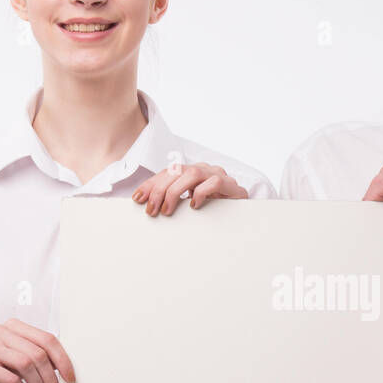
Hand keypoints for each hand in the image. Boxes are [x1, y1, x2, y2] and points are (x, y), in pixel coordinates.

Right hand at [0, 318, 75, 382]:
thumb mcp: (19, 362)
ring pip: (26, 365)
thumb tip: (67, 370)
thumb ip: (39, 359)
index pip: (47, 339)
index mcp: (14, 327)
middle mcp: (0, 331)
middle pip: (38, 354)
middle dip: (51, 379)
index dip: (63, 360)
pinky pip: (12, 380)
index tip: (70, 378)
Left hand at [131, 163, 247, 214]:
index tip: (138, 198)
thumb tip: (148, 204)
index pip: (167, 172)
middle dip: (159, 190)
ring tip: (168, 210)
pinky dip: (202, 193)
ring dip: (175, 192)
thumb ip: (173, 199)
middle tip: (152, 209)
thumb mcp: (189, 203)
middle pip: (176, 171)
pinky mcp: (232, 186)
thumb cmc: (214, 208)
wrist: (245, 213)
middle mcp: (203, 170)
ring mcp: (218, 175)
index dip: (151, 184)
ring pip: (193, 174)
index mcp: (191, 172)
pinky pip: (215, 183)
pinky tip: (194, 205)